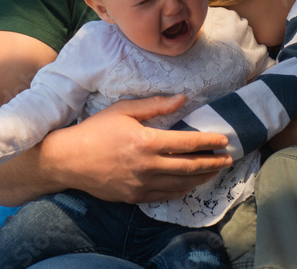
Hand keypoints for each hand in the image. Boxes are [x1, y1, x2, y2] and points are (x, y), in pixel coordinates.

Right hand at [40, 95, 233, 203]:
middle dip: (212, 163)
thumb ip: (155, 105)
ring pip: (180, 184)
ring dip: (201, 178)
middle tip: (227, 159)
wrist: (68, 160)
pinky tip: (189, 184)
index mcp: (146, 142)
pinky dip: (181, 190)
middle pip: (189, 167)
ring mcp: (141, 185)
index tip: (223, 140)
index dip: (208, 142)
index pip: (187, 143)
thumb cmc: (95, 130)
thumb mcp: (124, 110)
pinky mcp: (134, 197)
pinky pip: (165, 196)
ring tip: (214, 171)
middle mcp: (147, 166)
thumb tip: (182, 99)